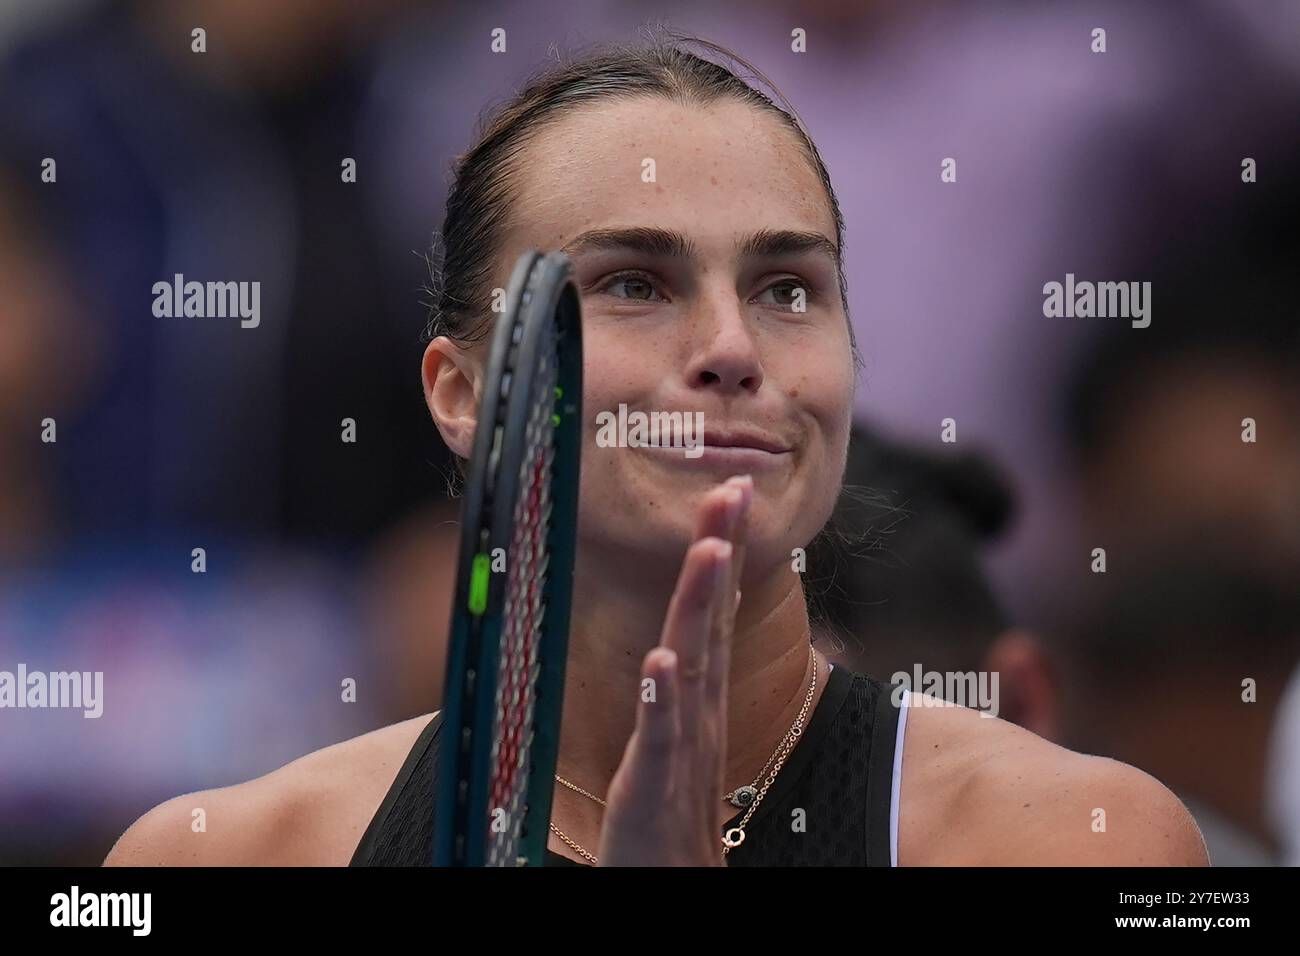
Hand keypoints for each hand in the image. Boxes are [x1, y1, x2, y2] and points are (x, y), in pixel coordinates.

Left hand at [596, 474, 751, 865]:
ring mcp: (679, 752)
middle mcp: (697, 717)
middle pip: (709, 622)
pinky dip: (663, 700)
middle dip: (721, 551)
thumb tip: (680, 647)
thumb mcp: (680, 745)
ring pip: (692, 666)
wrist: (670, 888)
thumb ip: (681, 698)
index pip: (712, 614)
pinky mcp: (655, 792)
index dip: (721, 553)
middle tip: (734, 489)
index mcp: (699, 702)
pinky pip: (662, 740)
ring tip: (710, 551)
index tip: (729, 495)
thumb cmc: (671, 824)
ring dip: (701, 606)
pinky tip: (662, 663)